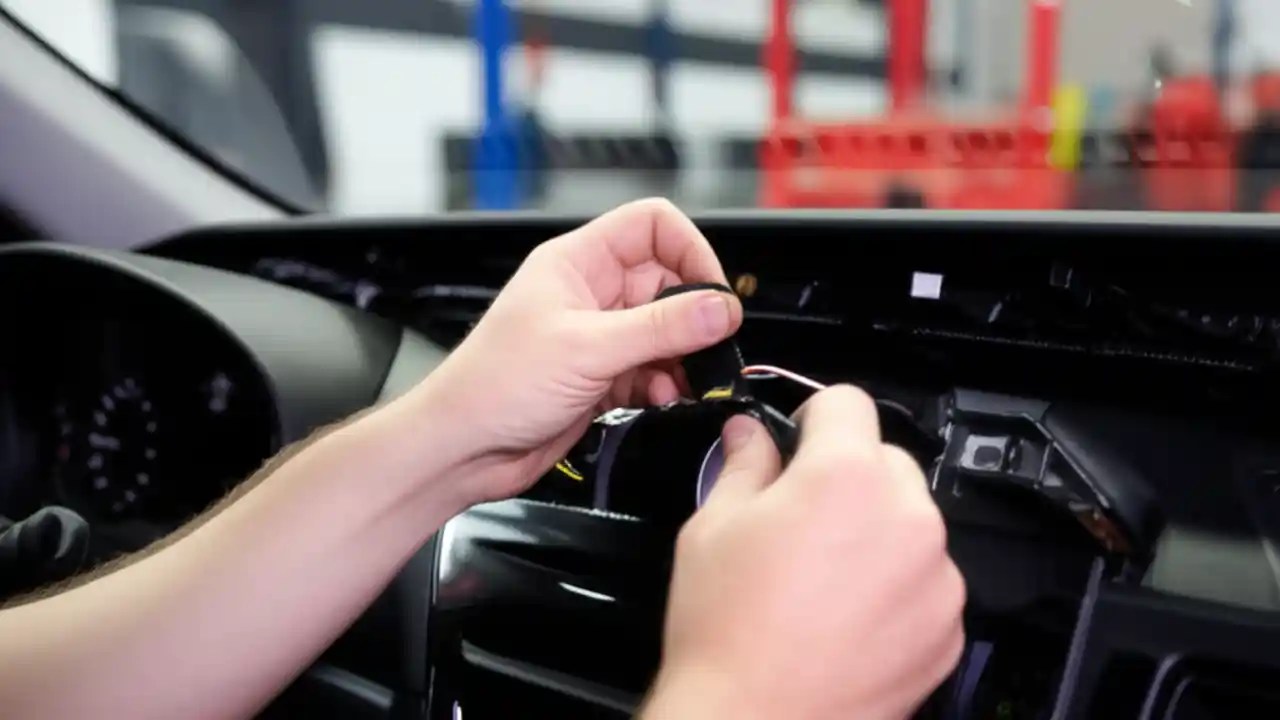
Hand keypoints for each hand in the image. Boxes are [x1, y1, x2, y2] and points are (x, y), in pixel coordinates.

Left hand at [413, 199, 742, 502]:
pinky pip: (653, 369)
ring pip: (665, 331)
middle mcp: (590, 293)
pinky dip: (667, 383)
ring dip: (683, 356)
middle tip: (711, 344)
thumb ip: (660, 328)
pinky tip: (664, 398)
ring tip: (686, 379)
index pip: (650, 226)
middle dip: (693, 314)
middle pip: (667, 281)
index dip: (689, 249)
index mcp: (577, 262)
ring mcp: (598, 335)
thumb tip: (719, 308)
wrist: (464, 448)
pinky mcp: (603, 376)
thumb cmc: (494, 385)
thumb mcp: (587, 348)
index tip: (712, 292)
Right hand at [644, 387, 965, 719]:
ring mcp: (936, 576)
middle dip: (845, 477)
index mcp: (845, 476)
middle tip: (798, 520)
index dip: (812, 418)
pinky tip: (846, 614)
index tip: (796, 443)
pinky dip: (896, 585)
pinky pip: (927, 578)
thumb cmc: (727, 632)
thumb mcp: (712, 527)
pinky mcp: (949, 626)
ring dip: (875, 531)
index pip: (846, 401)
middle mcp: (905, 517)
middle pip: (884, 460)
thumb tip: (751, 435)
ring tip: (821, 578)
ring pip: (909, 520)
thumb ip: (745, 465)